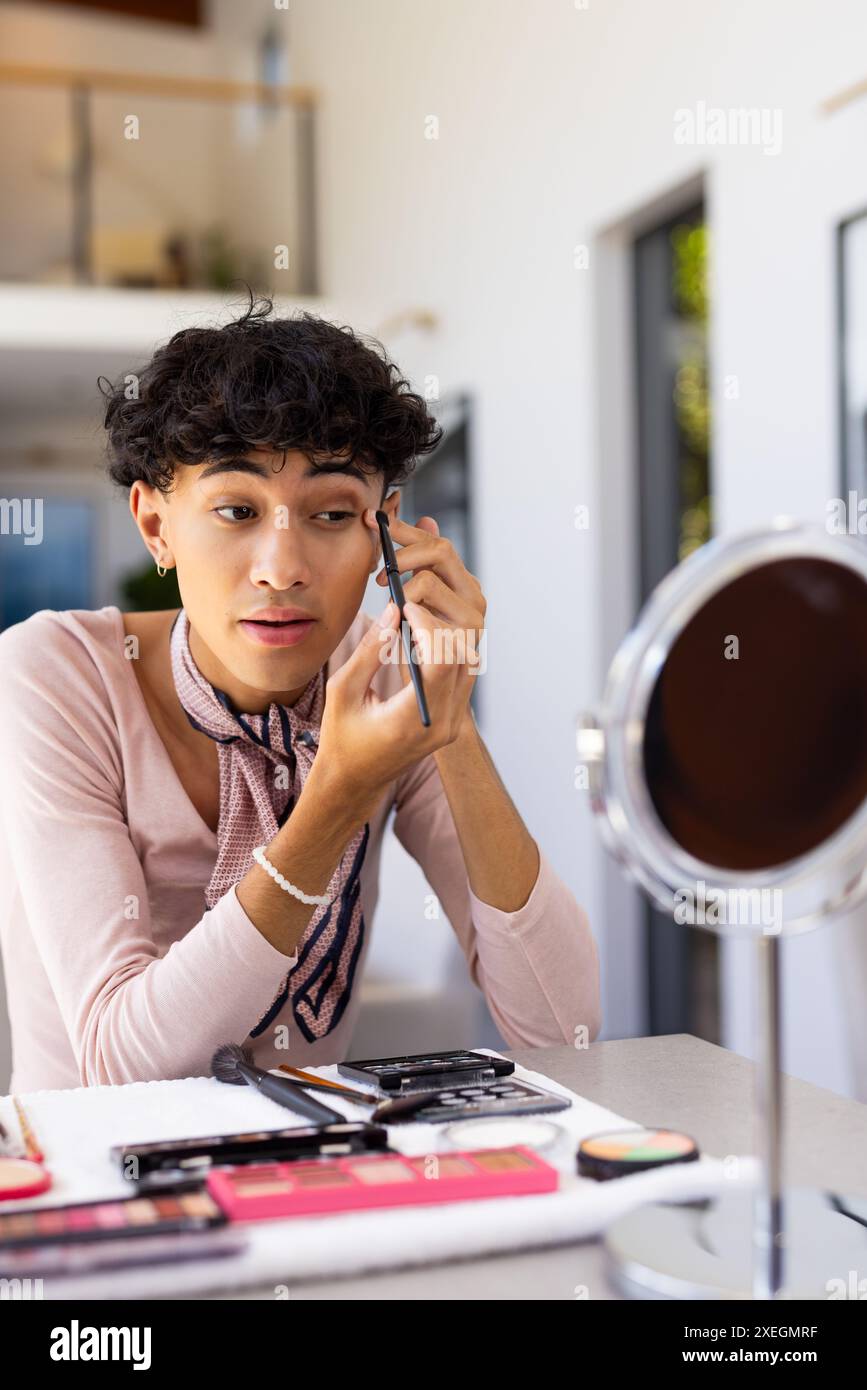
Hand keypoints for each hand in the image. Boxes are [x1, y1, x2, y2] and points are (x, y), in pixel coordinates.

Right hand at [313, 515, 485, 819]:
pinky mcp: (454, 712)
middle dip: (441, 615)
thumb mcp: (342, 693)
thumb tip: (395, 611)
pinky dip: (448, 638)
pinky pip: (464, 666)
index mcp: (415, 720)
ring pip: (470, 656)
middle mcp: (445, 721)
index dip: (428, 623)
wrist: (355, 782)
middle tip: (411, 593)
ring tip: (419, 600)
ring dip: (448, 622)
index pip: (441, 660)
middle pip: (464, 653)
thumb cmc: (341, 741)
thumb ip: (370, 652)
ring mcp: (454, 718)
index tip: (404, 603)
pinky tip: (427, 620)